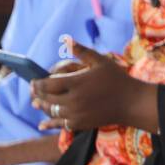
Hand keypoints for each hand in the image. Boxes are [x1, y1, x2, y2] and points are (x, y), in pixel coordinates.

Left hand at [31, 42, 152, 133]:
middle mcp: (73, 100)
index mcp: (76, 83)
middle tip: (33, 90)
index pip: (47, 85)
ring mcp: (76, 114)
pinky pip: (61, 124)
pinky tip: (42, 125)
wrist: (132, 103)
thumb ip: (82, 51)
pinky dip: (50, 124)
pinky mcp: (80, 124)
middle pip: (47, 98)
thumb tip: (66, 40)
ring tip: (36, 103)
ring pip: (52, 111)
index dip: (37, 83)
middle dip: (38, 94)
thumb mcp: (101, 61)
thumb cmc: (117, 79)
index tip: (33, 80)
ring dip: (43, 107)